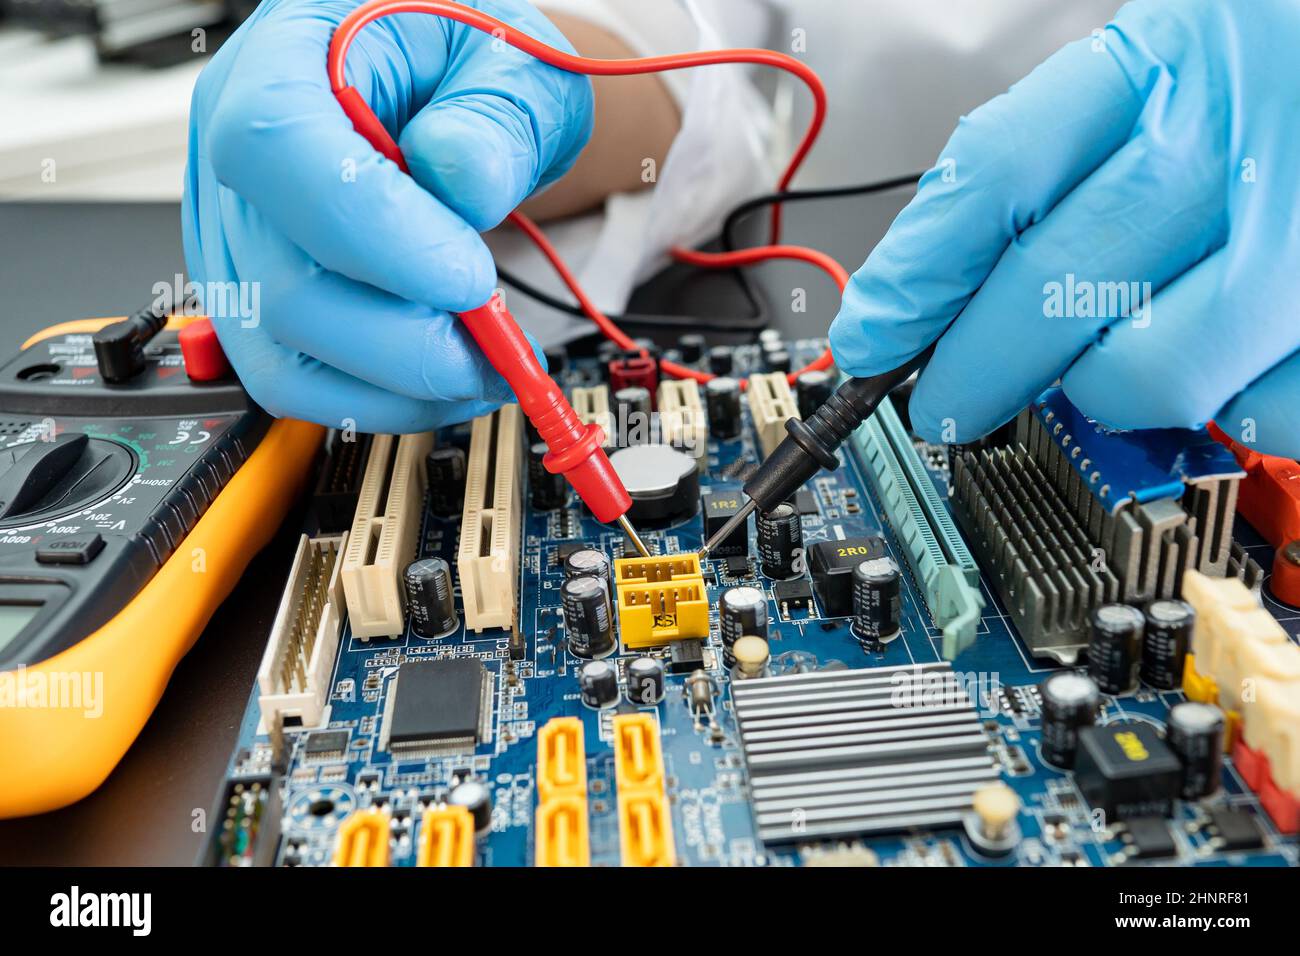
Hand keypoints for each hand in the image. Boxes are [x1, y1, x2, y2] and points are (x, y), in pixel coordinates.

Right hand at [183, 0, 591, 431]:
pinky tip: (443, 378)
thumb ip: (494, 112)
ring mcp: (236, 236)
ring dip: (398, 384)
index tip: (468, 277)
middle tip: (500, 341)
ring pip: (281, 355)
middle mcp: (232, 154)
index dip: (377, 235)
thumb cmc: (458, 55)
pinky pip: (295, 380)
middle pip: (282, 284)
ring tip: (485, 365)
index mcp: (280, 61)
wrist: (442, 84)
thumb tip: (465, 182)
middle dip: (409, 340)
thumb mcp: (506, 55)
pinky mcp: (258, 298)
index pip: (280, 151)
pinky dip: (378, 399)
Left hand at [829, 0, 1299, 458]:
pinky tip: (1203, 367)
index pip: (999, 172)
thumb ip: (1063, 155)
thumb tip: (933, 279)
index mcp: (1173, 57)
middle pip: (1050, 285)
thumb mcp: (1171, 65)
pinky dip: (1208, 412)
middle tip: (942, 400)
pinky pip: (1248, 416)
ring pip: (1138, 373)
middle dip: (970, 367)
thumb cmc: (1280, 78)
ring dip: (1093, 391)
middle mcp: (1239, 143)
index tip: (872, 334)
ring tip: (1100, 364)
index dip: (917, 272)